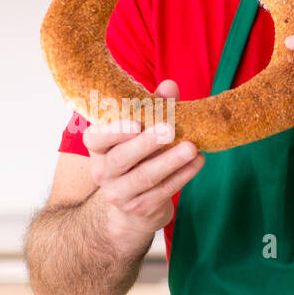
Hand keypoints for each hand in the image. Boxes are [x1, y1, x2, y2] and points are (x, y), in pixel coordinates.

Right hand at [81, 79, 204, 244]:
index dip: (114, 131)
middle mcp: (103, 172)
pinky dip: (182, 176)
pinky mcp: (140, 208)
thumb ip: (153, 109)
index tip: (135, 123)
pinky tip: (197, 162)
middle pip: (122, 158)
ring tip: (192, 148)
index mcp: (98, 149)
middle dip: (147, 143)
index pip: (96, 138)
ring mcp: (120, 193)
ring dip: (170, 161)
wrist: (132, 208)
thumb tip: (169, 85)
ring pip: (145, 177)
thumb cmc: (137, 159)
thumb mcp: (141, 133)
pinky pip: (163, 191)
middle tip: (170, 130)